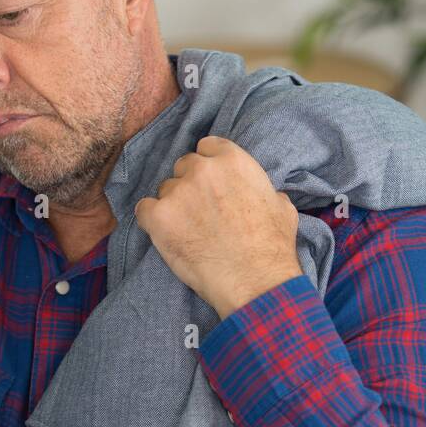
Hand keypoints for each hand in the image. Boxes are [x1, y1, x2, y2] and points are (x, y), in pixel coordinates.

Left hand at [133, 137, 301, 318]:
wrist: (254, 279)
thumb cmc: (272, 247)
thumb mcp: (281, 206)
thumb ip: (263, 190)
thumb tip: (264, 194)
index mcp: (232, 160)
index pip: (207, 146)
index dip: (207, 165)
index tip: (210, 184)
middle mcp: (202, 169)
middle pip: (183, 166)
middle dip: (189, 185)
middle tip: (198, 211)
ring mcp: (178, 192)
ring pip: (165, 190)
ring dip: (173, 205)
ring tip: (187, 231)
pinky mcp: (158, 217)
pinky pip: (144, 210)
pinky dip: (151, 221)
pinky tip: (165, 235)